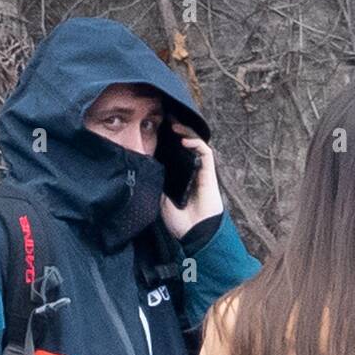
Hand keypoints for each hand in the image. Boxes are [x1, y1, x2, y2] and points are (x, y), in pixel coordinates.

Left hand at [160, 121, 224, 239]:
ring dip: (187, 133)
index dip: (167, 140)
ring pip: (197, 145)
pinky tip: (184, 140)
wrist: (194, 234)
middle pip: (186, 144)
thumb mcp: (160, 198)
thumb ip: (157, 182)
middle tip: (165, 120)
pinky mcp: (209, 174)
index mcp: (180, 177)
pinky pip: (206, 153)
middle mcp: (192, 171)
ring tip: (174, 125)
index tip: (156, 128)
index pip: (175, 152)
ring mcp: (201, 172)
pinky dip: (196, 143)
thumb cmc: (179, 221)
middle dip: (177, 130)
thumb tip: (145, 165)